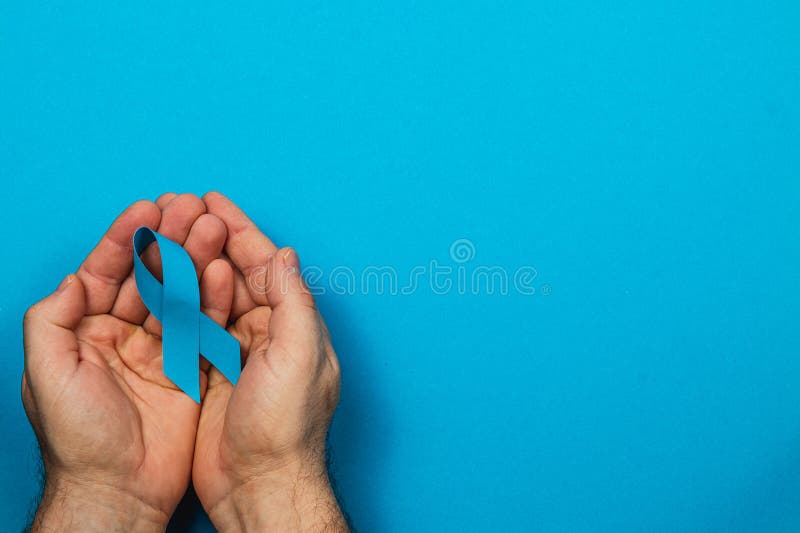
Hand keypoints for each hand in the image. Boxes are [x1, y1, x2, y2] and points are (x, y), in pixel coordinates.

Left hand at [22, 194, 226, 531]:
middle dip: (166, 240)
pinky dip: (212, 299)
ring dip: (193, 260)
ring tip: (211, 227)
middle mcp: (121, 336)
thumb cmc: (77, 439)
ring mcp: (157, 352)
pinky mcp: (187, 370)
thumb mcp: (46, 374)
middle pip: (146, 277)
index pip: (104, 273)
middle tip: (188, 208)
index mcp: (84, 333)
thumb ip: (51, 320)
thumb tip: (72, 277)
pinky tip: (223, 271)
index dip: (123, 239)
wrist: (119, 490)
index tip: (146, 208)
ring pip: (177, 295)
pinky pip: (201, 326)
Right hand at [191, 192, 346, 531]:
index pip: (266, 264)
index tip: (214, 201)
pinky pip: (194, 324)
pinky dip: (179, 299)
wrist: (258, 484)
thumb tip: (287, 254)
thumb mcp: (298, 357)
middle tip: (182, 207)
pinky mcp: (213, 371)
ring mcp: (239, 352)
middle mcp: (269, 333)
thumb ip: (294, 302)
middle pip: (237, 272)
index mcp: (295, 324)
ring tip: (167, 232)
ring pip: (213, 294)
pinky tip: (162, 279)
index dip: (240, 229)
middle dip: (211, 238)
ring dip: (191, 263)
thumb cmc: (285, 427)